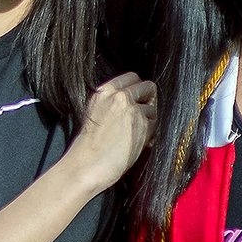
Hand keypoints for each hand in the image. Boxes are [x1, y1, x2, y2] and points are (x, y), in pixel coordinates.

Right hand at [67, 72, 156, 192]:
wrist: (87, 165)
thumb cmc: (89, 147)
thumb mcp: (96, 113)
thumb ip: (114, 103)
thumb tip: (137, 100)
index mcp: (103, 91)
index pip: (132, 77)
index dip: (139, 90)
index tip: (138, 102)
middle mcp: (118, 96)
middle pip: (148, 87)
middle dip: (149, 101)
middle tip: (142, 118)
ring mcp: (130, 108)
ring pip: (153, 108)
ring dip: (149, 121)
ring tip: (135, 136)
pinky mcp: (140, 123)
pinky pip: (154, 124)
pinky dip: (150, 134)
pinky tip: (137, 143)